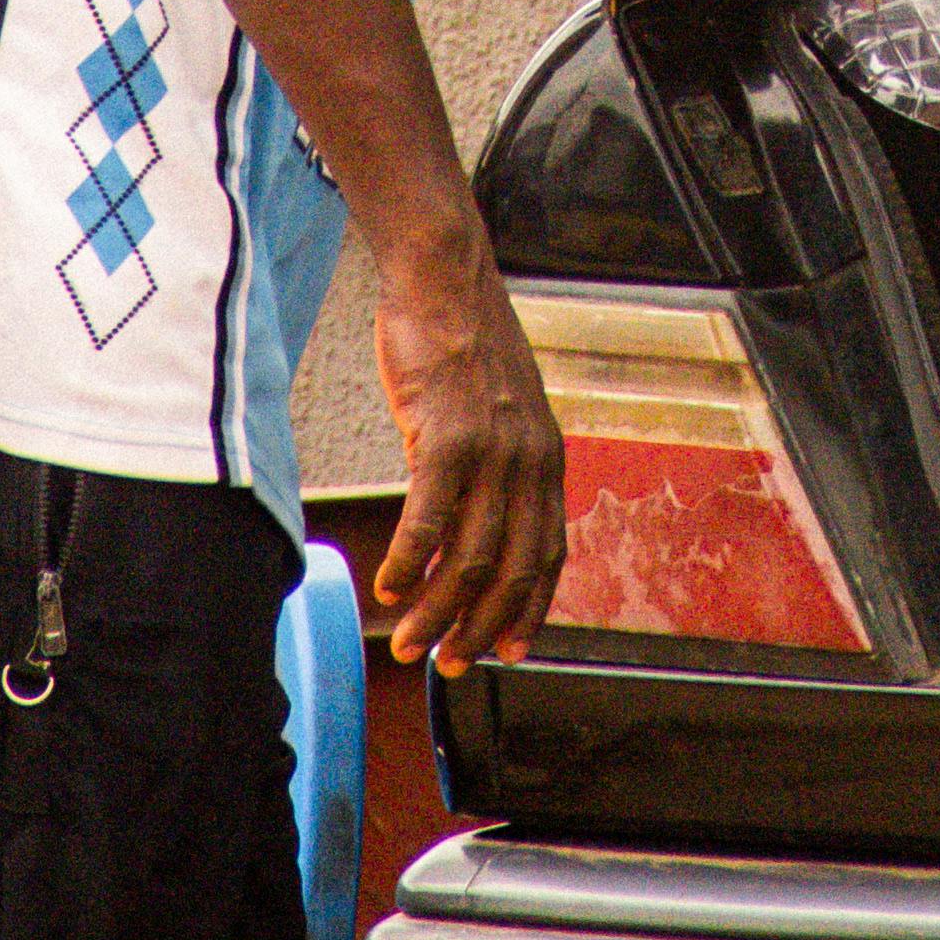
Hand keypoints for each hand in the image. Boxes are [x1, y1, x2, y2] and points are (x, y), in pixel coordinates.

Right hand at [372, 240, 564, 675]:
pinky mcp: (446, 437)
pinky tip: (389, 587)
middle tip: (447, 663)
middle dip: (481, 629)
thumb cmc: (462, 339)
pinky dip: (410, 564)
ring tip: (408, 642)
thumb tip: (480, 513)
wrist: (444, 275)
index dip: (531, 609)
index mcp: (546, 456)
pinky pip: (429, 521)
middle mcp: (529, 460)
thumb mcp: (503, 406)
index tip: (510, 651)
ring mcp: (491, 451)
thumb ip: (503, 459)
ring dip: (438, 611)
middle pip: (513, 571)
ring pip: (470, 558)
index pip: (550, 553)